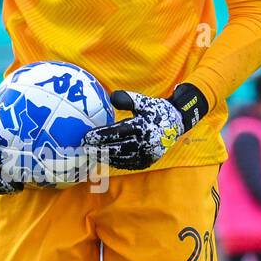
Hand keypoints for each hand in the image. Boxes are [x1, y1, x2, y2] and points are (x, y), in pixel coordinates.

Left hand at [80, 84, 205, 170]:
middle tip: (84, 147)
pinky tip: (104, 158)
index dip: (101, 136)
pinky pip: (128, 164)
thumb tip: (111, 97)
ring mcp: (146, 155)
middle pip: (116, 148)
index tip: (87, 136)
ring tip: (91, 153)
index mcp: (142, 127)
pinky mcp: (146, 162)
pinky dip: (115, 161)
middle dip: (98, 148)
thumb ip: (128, 99)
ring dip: (104, 156)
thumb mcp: (144, 102)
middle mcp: (144, 143)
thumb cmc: (156, 111)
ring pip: (120, 158)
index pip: (116, 133)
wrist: (177, 125)